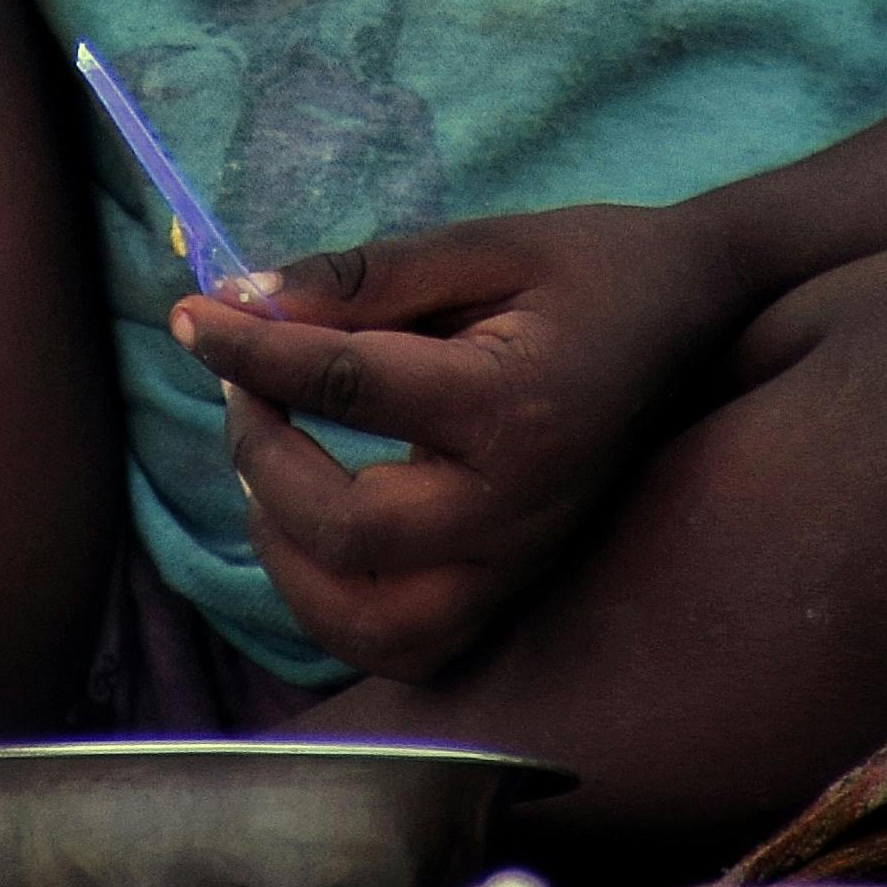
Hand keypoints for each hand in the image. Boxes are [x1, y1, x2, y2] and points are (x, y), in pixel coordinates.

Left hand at [174, 202, 744, 680]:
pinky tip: (305, 525)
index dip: (252, 348)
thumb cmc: (587, 267)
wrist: (694, 318)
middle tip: (239, 386)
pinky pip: (407, 643)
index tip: (193, 316)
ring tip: (261, 465)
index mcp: (514, 405)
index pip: (348, 385)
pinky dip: (334, 604)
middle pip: (350, 526)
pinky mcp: (513, 590)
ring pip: (372, 621)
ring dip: (287, 551)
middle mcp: (518, 508)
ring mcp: (519, 564)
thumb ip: (363, 277)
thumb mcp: (482, 244)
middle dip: (263, 455)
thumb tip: (243, 298)